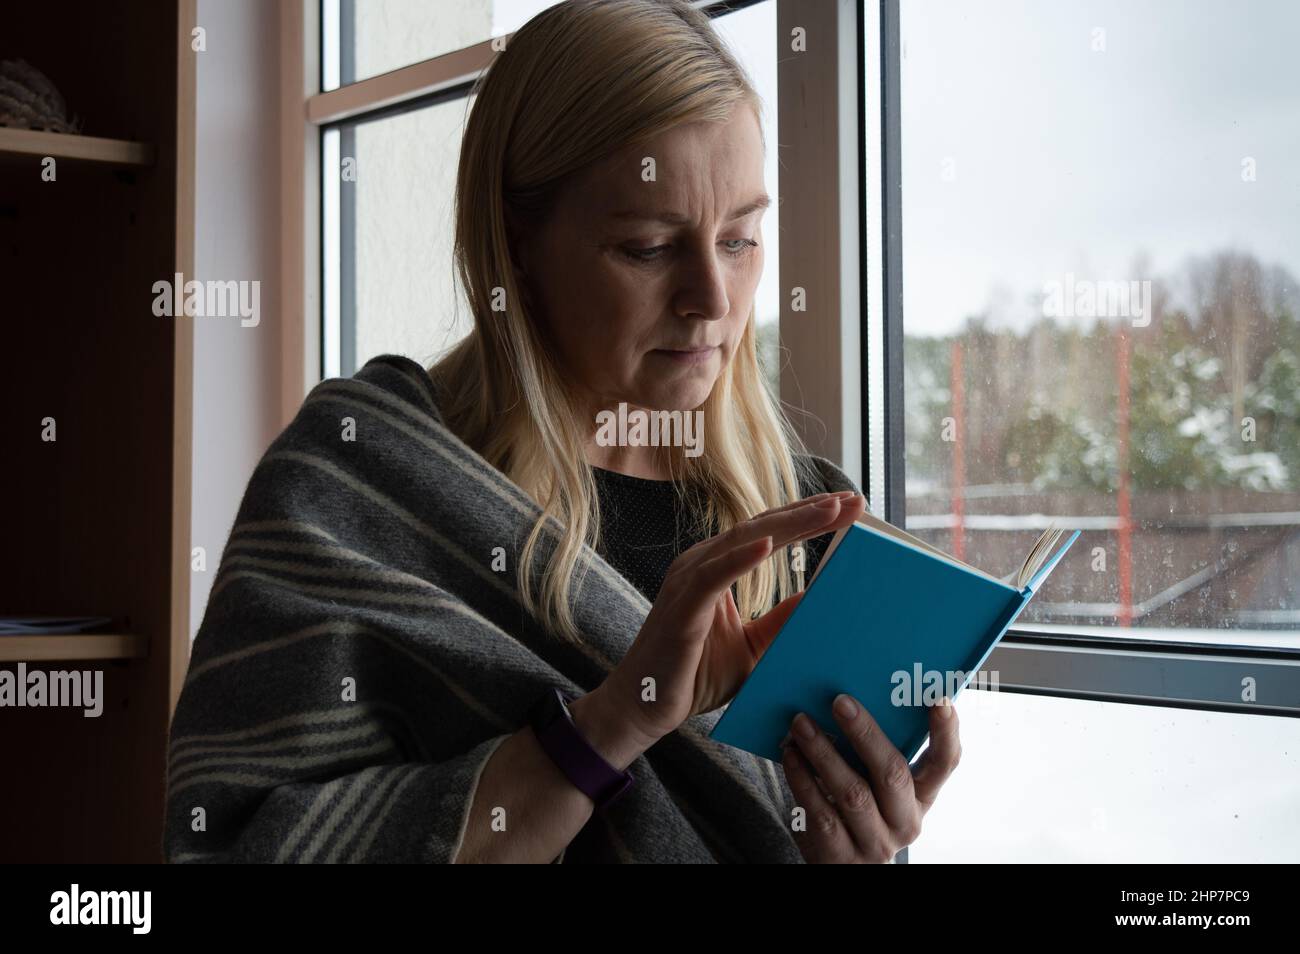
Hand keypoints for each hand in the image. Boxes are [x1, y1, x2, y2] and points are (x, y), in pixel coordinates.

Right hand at [600, 491, 866, 745]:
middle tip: (854, 500)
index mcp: (717, 567)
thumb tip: (819, 598)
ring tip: (829, 511)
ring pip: (744, 541)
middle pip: (763, 527)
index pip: (770, 533)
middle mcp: (702, 564)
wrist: (646, 707)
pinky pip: (713, 576)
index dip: (809, 517)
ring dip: (789, 524)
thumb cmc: (695, 676)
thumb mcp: (755, 646)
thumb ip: (782, 621)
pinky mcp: (682, 607)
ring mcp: (689, 580)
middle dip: (811, 512)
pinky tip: (769, 545)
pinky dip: (741, 558)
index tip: (850, 506)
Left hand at [782, 694, 960, 862]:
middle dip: (865, 734)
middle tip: (840, 702)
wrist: (844, 862)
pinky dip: (803, 780)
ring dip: (824, 753)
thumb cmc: (863, 804)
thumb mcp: (879, 783)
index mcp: (922, 795)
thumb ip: (877, 750)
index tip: (939, 700)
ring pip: (852, 794)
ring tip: (801, 723)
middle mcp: (905, 821)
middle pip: (892, 774)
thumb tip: (853, 694)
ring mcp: (874, 842)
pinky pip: (820, 814)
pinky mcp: (839, 855)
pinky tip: (791, 755)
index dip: (946, 733)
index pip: (944, 763)